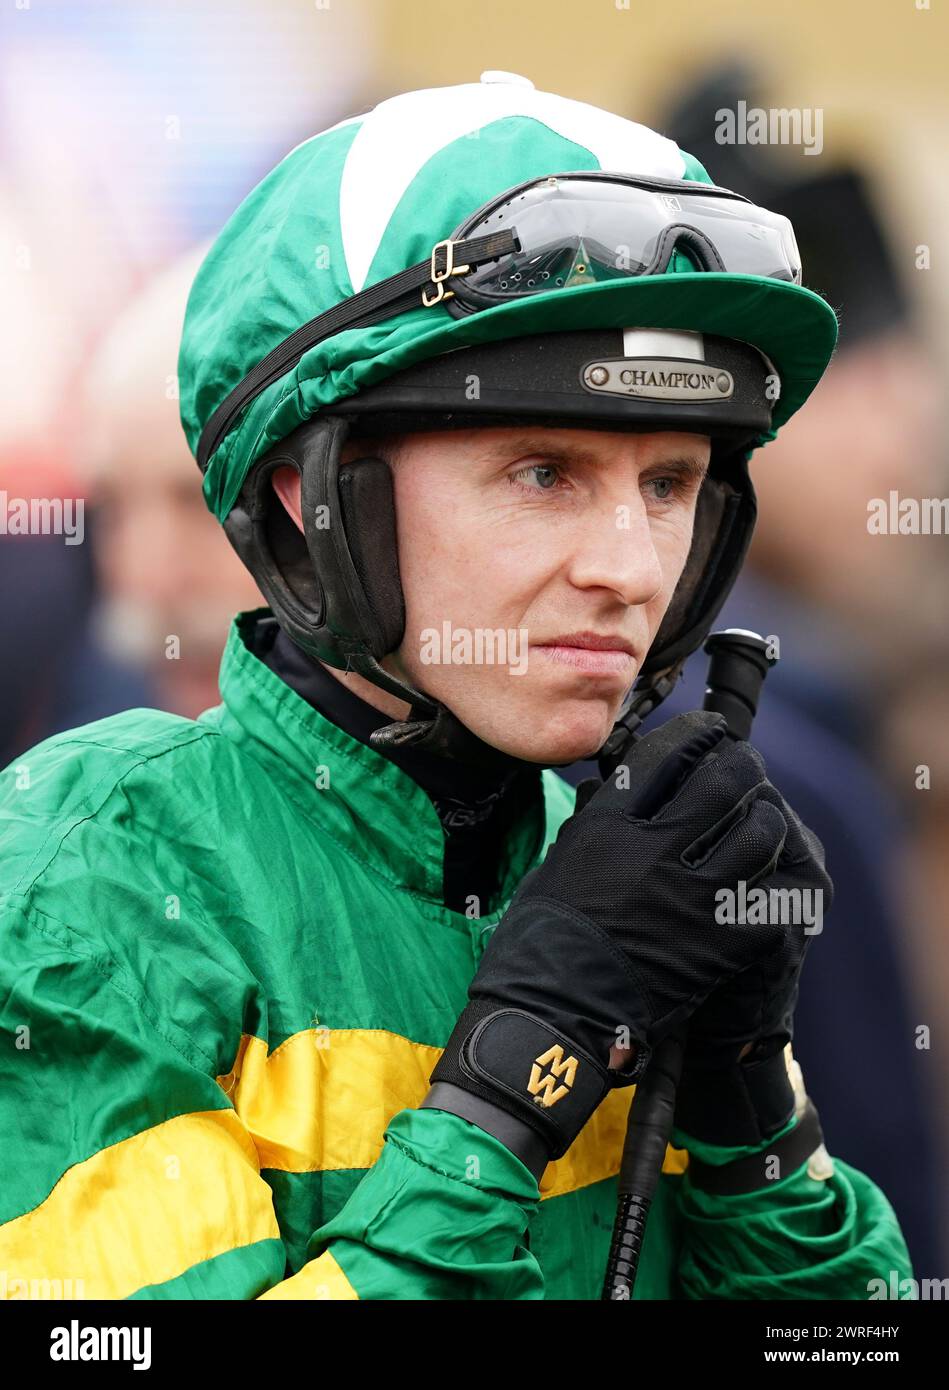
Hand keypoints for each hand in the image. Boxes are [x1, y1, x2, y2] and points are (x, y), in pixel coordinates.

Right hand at [427, 710, 802, 1164]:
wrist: (549, 1016)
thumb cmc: (536, 944)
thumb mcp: (555, 865)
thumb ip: (593, 826)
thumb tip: (618, 794)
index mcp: (606, 826)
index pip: (661, 757)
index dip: (695, 736)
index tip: (710, 731)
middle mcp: (652, 850)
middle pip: (722, 782)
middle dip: (743, 767)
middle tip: (747, 767)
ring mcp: (691, 895)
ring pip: (759, 832)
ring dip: (767, 821)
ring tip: (764, 820)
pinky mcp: (718, 942)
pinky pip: (772, 896)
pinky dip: (778, 884)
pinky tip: (772, 880)